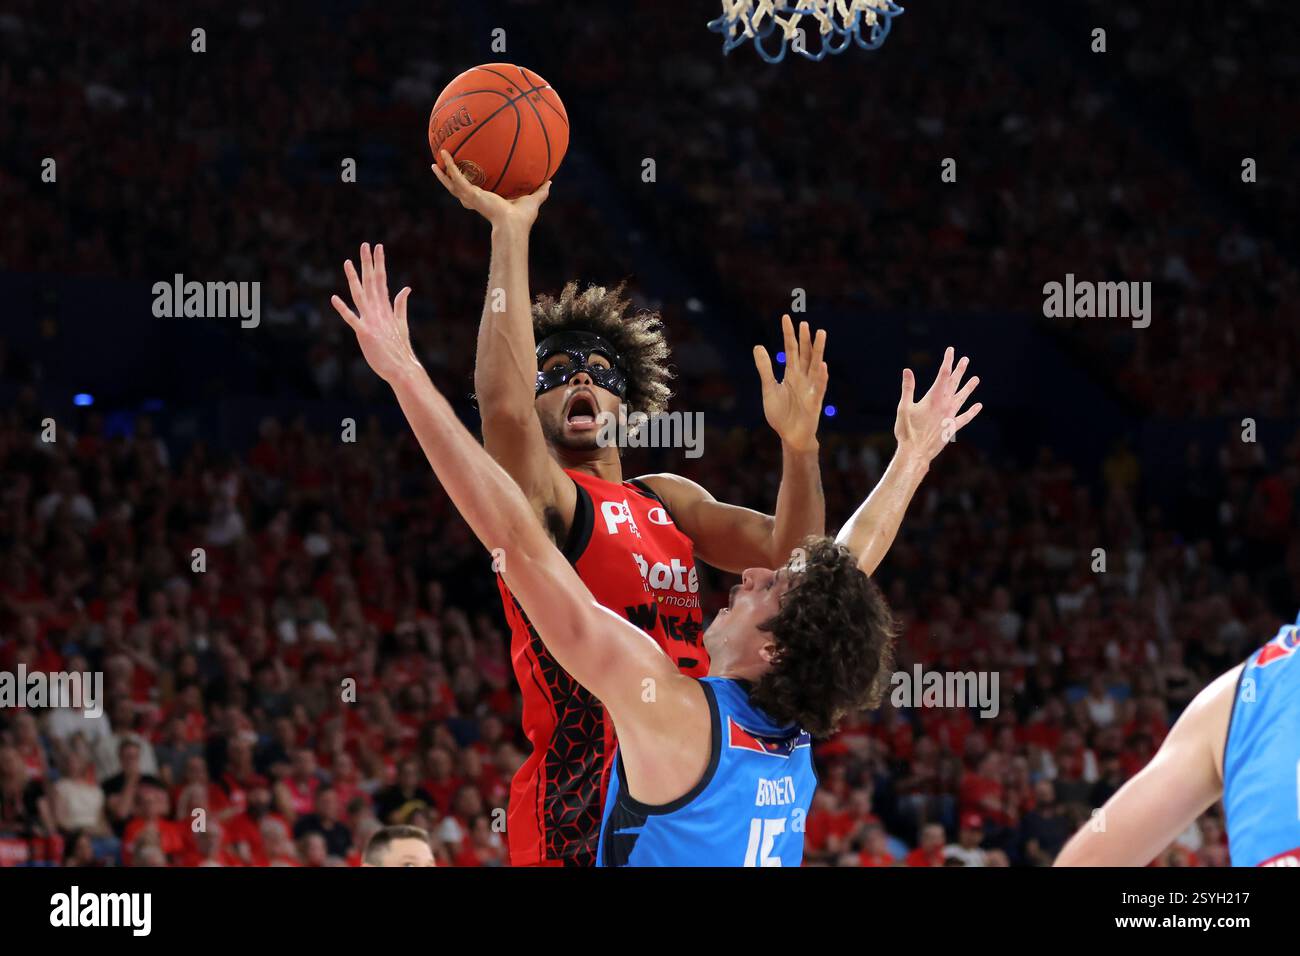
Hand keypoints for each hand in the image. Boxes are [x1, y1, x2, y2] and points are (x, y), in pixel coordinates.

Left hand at [330, 243, 419, 383]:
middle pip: (372, 282)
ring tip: (347, 262)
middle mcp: (379, 311)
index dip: (379, 263)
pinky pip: (351, 319)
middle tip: (365, 245)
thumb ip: (401, 305)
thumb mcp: (402, 323)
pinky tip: (334, 298)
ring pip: (360, 295)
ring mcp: (371, 321)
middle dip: (368, 263)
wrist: (402, 368)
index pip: (382, 280)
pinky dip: (343, 308)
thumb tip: (406, 288)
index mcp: (387, 308)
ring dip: (354, 278)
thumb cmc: (400, 348)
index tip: (378, 248)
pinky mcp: (364, 333)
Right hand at [432, 149, 550, 230]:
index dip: (470, 188)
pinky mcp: (470, 194)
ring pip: (451, 184)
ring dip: (443, 173)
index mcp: (488, 201)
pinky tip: (443, 154)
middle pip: (458, 189)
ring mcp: (471, 198)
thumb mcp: (533, 199)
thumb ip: (541, 191)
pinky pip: (456, 177)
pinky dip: (449, 165)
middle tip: (443, 170)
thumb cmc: (523, 218)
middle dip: (450, 180)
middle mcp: (476, 200)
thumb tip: (550, 181)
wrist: (514, 225)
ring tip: (434, 163)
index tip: (467, 179)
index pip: (476, 194)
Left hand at [753, 314, 827, 453]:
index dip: (788, 335)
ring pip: (816, 365)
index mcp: (791, 374)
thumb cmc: (781, 413)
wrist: (790, 436)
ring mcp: (810, 389)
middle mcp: (802, 378)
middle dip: (805, 339)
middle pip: (805, 354)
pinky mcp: (815, 402)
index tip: (786, 318)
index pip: (790, 350)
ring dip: (818, 350)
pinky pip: (819, 388)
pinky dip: (821, 377)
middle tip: (804, 323)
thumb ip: (765, 368)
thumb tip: (758, 346)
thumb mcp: (769, 388)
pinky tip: (823, 365)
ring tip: (821, 334)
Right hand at [895, 346, 981, 464]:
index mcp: (933, 398)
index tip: (951, 350)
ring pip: (962, 398)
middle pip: (954, 384)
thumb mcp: (904, 407)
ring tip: (976, 379)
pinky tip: (978, 406)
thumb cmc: (907, 430)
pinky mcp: (952, 428)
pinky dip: (972, 411)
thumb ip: (908, 388)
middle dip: (960, 370)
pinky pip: (965, 417)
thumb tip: (907, 370)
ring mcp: (950, 416)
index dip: (947, 361)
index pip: (943, 374)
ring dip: (969, 387)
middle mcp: (945, 405)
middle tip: (966, 359)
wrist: (915, 452)